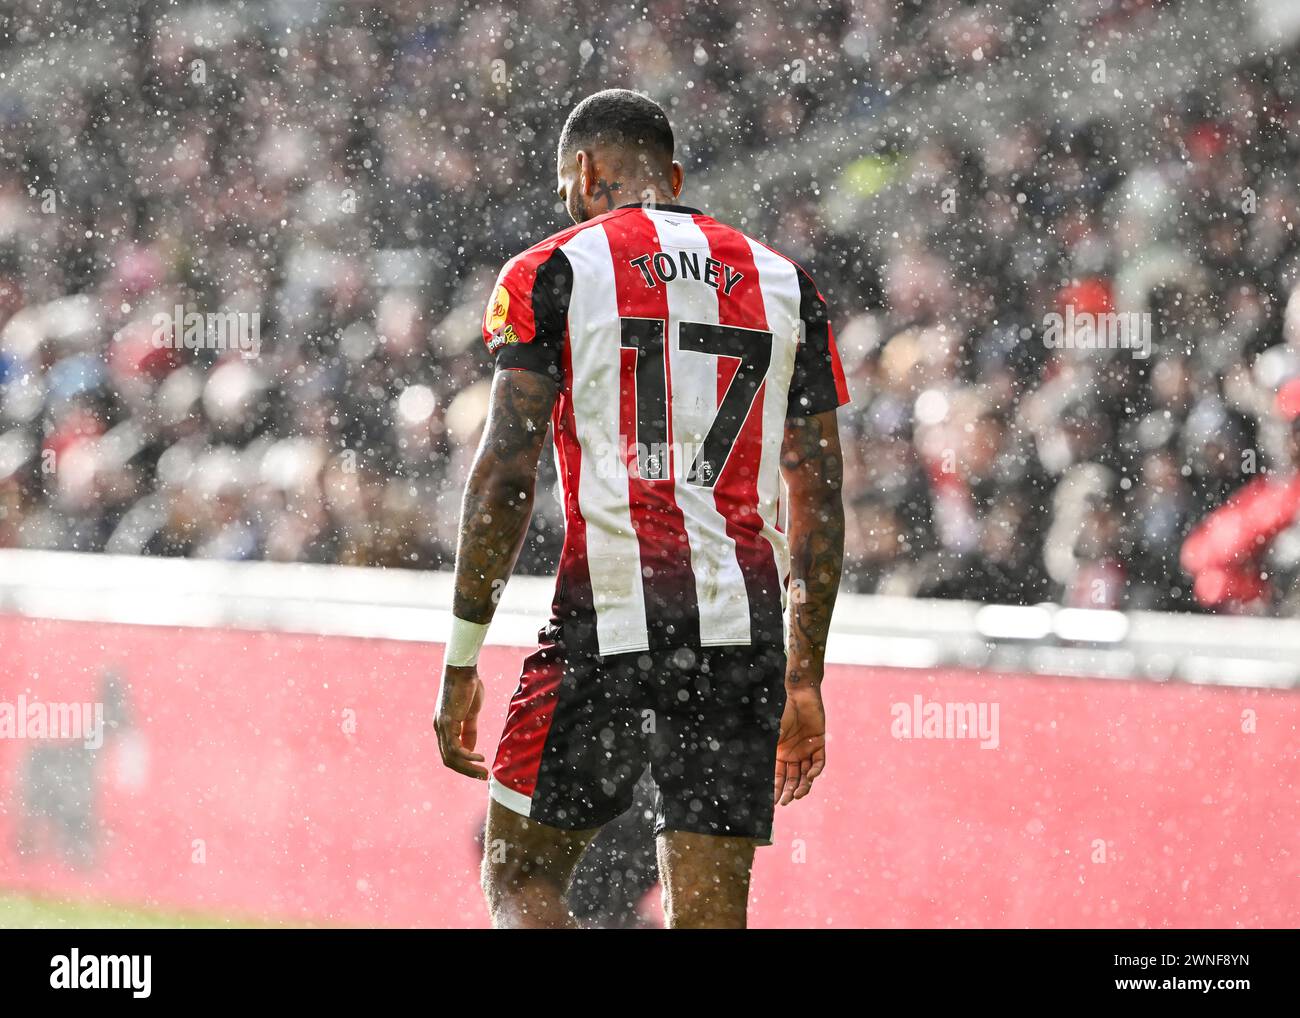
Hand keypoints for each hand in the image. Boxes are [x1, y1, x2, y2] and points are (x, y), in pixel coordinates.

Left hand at [434, 664, 487, 779]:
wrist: (463, 670)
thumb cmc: (468, 687)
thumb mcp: (471, 712)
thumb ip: (469, 729)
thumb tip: (471, 748)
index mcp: (444, 727)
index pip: (450, 753)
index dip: (463, 765)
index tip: (479, 769)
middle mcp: (439, 729)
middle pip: (449, 760)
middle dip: (466, 771)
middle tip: (482, 777)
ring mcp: (441, 727)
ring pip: (451, 757)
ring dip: (468, 768)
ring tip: (483, 772)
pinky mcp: (447, 723)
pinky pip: (455, 748)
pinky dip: (467, 756)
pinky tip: (479, 757)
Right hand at [774, 683, 824, 806]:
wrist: (799, 695)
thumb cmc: (782, 712)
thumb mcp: (772, 734)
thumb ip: (768, 749)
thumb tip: (751, 768)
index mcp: (780, 753)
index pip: (779, 776)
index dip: (777, 789)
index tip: (774, 801)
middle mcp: (793, 754)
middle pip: (793, 778)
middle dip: (790, 791)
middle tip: (787, 802)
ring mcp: (807, 750)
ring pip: (806, 774)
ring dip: (803, 785)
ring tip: (799, 794)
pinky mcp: (819, 743)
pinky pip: (819, 762)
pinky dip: (815, 771)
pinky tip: (810, 776)